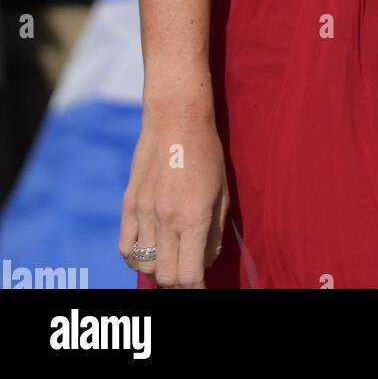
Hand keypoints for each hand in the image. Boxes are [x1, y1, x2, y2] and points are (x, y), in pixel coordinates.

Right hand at [119, 108, 228, 287]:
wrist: (176, 119)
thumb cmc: (207, 153)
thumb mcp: (222, 192)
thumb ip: (215, 232)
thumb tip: (206, 261)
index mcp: (194, 217)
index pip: (190, 275)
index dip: (197, 288)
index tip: (202, 287)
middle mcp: (166, 219)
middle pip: (166, 276)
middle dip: (179, 283)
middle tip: (188, 275)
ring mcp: (144, 212)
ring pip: (144, 265)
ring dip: (158, 271)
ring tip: (169, 262)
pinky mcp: (128, 204)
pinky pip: (125, 247)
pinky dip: (135, 259)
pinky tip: (147, 254)